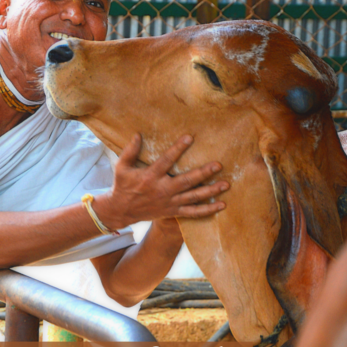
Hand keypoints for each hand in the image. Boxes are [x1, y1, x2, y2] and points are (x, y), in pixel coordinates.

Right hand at [96, 134, 227, 229]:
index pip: (167, 160)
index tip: (189, 138)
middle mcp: (162, 190)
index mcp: (150, 177)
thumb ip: (130, 151)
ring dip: (211, 191)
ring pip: (193, 197)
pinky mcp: (173, 211)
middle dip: (203, 173)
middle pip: (186, 181)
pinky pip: (192, 212)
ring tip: (226, 184)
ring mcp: (169, 202)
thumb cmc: (122, 186)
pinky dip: (207, 210)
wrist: (121, 210)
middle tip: (218, 165)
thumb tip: (138, 134)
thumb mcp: (122, 167)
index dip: (178, 148)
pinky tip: (221, 205)